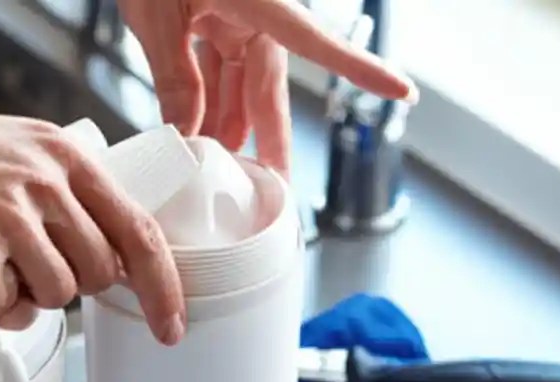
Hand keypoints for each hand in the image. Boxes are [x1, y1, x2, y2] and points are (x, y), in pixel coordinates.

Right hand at [0, 98, 184, 343]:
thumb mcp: (3, 148)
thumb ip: (57, 187)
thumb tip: (99, 243)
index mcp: (59, 154)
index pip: (139, 229)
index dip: (162, 285)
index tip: (169, 321)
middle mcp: (45, 185)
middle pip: (98, 273)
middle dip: (67, 282)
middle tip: (20, 265)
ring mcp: (12, 225)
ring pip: (57, 297)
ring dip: (24, 295)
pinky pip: (7, 311)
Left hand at [117, 0, 416, 176]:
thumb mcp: (158, 17)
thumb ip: (175, 76)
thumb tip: (187, 131)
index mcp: (260, 1)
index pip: (318, 43)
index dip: (359, 70)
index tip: (401, 90)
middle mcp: (254, 12)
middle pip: (269, 85)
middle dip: (268, 137)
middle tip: (272, 184)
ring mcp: (232, 16)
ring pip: (240, 82)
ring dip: (228, 122)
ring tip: (220, 164)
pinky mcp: (208, 18)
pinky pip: (215, 67)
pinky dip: (206, 98)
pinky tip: (196, 129)